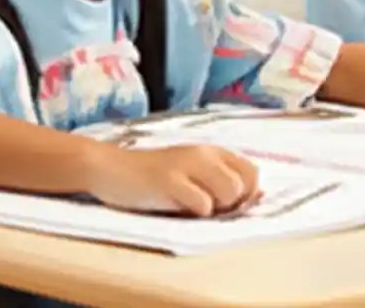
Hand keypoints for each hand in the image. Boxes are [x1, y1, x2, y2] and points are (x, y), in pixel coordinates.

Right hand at [82, 143, 259, 216]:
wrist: (109, 168)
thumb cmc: (152, 177)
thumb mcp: (190, 172)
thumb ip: (218, 180)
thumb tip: (255, 198)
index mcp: (210, 151)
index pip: (252, 172)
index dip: (247, 194)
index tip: (227, 206)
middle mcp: (203, 154)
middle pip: (244, 185)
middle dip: (231, 205)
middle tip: (207, 209)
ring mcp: (186, 165)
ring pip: (228, 193)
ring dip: (215, 209)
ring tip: (191, 208)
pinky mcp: (169, 181)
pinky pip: (202, 204)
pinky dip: (194, 212)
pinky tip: (175, 207)